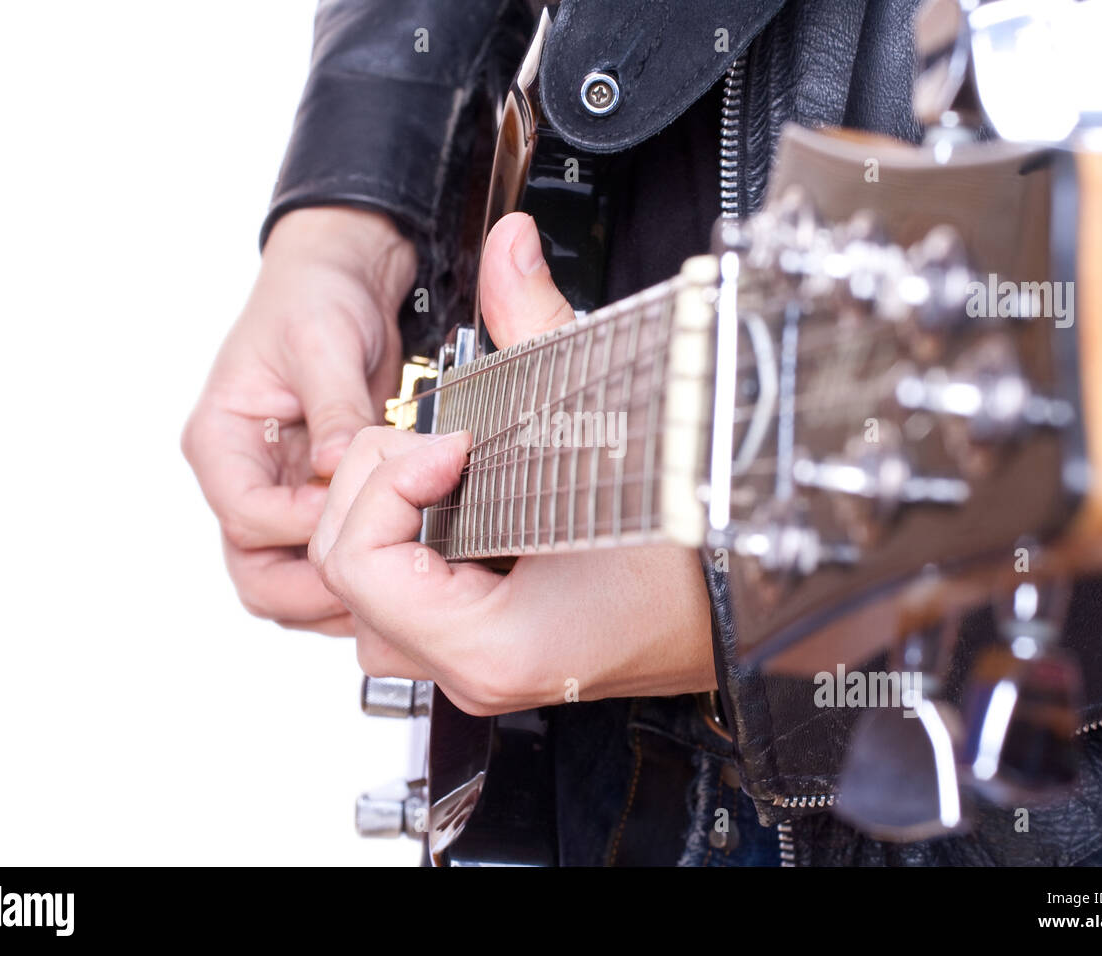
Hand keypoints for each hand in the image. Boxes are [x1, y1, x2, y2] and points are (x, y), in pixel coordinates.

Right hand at [183, 207, 415, 634]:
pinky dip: (351, 580)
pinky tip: (397, 573)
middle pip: (253, 569)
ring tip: (391, 592)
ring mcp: (277, 496)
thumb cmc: (317, 297)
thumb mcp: (324, 342)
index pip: (245, 514)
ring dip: (331, 597)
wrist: (343, 280)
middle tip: (375, 587)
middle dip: (309, 587)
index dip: (300, 526)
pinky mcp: (313, 503)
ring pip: (283, 580)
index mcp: (220, 440)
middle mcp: (241, 477)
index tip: (357, 518)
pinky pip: (320, 562)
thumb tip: (337, 465)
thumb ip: (333, 407)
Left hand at [309, 212, 715, 714]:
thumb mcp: (611, 428)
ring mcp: (480, 668)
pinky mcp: (492, 651)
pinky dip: (416, 543)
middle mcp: (474, 671)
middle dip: (379, 490)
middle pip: (349, 576)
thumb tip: (510, 249)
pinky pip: (410, 603)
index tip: (449, 444)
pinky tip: (465, 502)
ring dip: (392, 519)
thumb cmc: (704, 551)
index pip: (356, 561)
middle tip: (444, 449)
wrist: (752, 601)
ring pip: (372, 596)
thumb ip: (537, 330)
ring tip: (449, 473)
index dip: (387, 480)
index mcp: (490, 645)